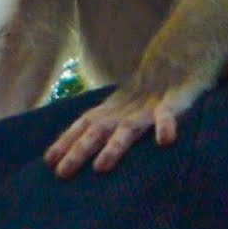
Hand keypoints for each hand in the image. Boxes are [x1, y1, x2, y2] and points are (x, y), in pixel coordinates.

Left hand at [44, 88, 195, 178]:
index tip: (48, 161)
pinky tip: (165, 140)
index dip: (66, 141)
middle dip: (79, 150)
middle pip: (98, 129)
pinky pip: (169, 114)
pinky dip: (166, 125)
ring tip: (101, 166)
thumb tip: (83, 147)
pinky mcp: (174, 102)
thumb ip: (108, 123)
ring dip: (114, 146)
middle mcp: (126, 109)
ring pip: (129, 127)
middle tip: (61, 173)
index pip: (84, 124)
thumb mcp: (126, 104)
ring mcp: (149, 106)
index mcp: (113, 108)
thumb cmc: (151, 88)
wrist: (180, 56)